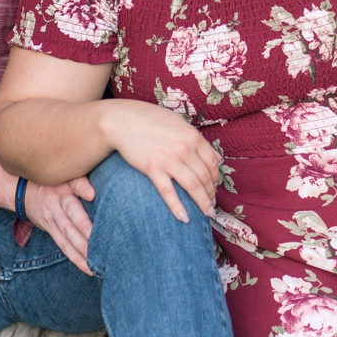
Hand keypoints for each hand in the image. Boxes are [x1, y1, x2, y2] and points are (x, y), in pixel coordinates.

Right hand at [24, 178, 96, 273]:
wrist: (20, 190)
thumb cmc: (53, 182)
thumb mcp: (64, 175)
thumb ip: (80, 181)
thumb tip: (93, 193)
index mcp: (63, 187)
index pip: (73, 184)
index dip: (82, 188)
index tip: (91, 195)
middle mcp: (56, 203)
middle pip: (68, 218)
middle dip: (81, 232)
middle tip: (95, 245)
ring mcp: (51, 218)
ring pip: (65, 237)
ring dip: (79, 251)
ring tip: (93, 265)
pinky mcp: (50, 229)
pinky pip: (63, 245)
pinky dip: (74, 257)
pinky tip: (87, 268)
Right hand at [102, 102, 217, 221]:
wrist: (120, 120)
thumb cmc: (147, 118)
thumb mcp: (177, 123)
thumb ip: (196, 139)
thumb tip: (216, 157)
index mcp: (192, 136)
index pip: (212, 163)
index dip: (215, 178)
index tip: (213, 187)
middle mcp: (185, 148)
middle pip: (205, 176)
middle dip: (211, 193)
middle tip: (212, 204)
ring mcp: (169, 159)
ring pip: (193, 186)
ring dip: (203, 203)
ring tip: (207, 213)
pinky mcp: (152, 168)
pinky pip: (168, 192)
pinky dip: (177, 207)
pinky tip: (184, 218)